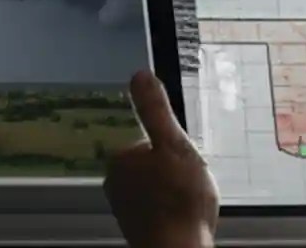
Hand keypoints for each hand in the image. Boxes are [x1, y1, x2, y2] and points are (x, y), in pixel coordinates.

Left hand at [105, 70, 218, 247]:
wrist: (178, 247)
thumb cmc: (180, 199)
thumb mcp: (175, 144)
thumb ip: (156, 111)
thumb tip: (140, 75)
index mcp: (121, 159)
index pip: (154, 141)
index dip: (177, 150)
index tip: (186, 165)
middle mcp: (115, 182)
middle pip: (156, 163)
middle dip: (175, 170)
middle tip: (189, 184)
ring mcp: (124, 207)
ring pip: (158, 186)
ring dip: (174, 191)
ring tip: (188, 202)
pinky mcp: (135, 225)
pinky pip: (158, 207)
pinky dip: (172, 209)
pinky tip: (183, 216)